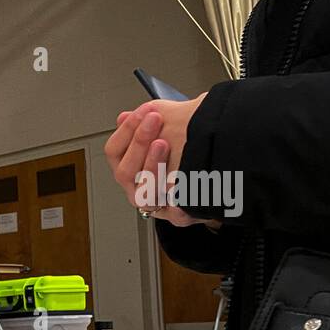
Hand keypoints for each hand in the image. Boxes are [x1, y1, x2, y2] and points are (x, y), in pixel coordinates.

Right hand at [105, 94, 212, 224]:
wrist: (216, 170)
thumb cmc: (186, 149)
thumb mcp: (167, 126)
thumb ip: (146, 122)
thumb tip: (124, 117)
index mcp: (129, 167)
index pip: (114, 150)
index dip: (126, 130)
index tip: (143, 112)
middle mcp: (137, 187)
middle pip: (125, 171)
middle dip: (139, 143)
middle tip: (154, 120)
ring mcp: (155, 203)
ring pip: (144, 193)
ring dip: (152, 166)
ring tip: (163, 143)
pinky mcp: (177, 216)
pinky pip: (174, 214)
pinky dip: (178, 203)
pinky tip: (181, 187)